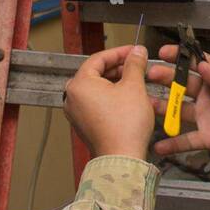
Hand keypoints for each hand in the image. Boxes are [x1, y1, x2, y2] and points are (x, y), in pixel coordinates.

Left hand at [63, 45, 154, 159]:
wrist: (122, 157)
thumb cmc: (124, 127)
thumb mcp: (134, 86)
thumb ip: (134, 64)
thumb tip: (136, 53)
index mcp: (79, 85)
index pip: (99, 58)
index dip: (119, 52)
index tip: (133, 51)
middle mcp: (73, 98)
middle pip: (96, 73)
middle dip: (119, 68)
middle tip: (136, 65)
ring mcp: (77, 113)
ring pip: (97, 88)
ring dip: (116, 82)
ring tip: (135, 82)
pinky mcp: (85, 124)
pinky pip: (97, 103)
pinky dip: (111, 97)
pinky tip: (128, 98)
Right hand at [148, 47, 209, 182]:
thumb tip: (201, 66)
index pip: (196, 63)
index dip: (180, 56)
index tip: (163, 52)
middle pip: (183, 85)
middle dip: (165, 78)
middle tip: (149, 74)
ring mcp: (208, 116)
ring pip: (180, 110)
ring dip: (163, 107)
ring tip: (145, 104)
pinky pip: (188, 141)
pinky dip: (173, 144)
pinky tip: (157, 145)